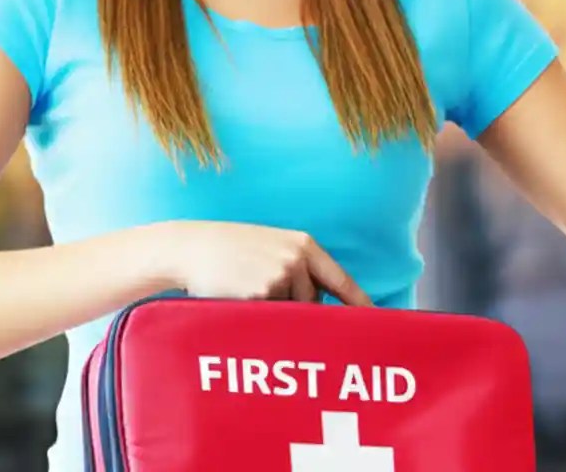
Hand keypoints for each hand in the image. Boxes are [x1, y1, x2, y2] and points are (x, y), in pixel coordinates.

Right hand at [150, 221, 372, 305]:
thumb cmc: (230, 250)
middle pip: (313, 303)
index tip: (376, 321)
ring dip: (273, 310)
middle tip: (264, 294)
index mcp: (304, 245)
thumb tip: (319, 304)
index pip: (341, 280)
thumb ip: (298, 268)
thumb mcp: (271, 248)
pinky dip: (256, 314)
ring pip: (289, 312)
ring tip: (245, 287)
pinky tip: (237, 294)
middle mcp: (297, 259)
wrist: (189, 248)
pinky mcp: (260, 294)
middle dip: (297, 309)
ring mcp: (280, 277)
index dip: (359, 303)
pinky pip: (268, 317)